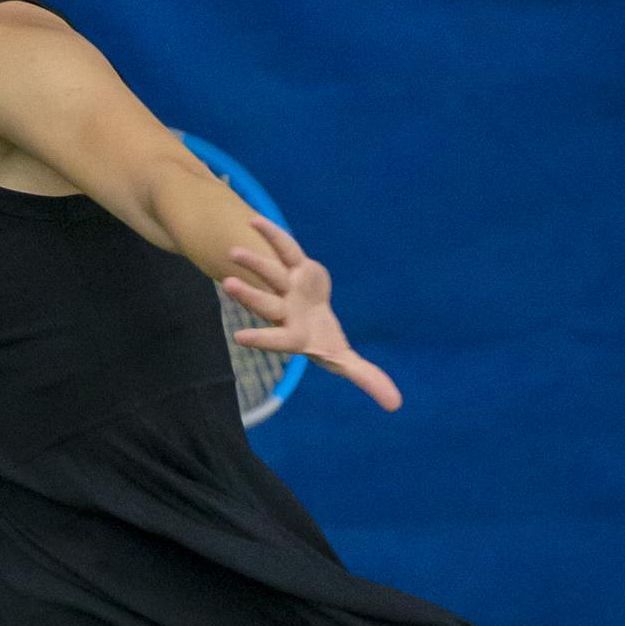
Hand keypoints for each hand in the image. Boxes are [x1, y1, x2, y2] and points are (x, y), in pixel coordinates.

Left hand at [219, 216, 402, 411]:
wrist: (310, 312)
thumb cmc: (322, 339)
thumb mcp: (344, 359)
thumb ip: (366, 378)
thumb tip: (396, 406)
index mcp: (296, 336)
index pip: (277, 340)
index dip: (262, 338)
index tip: (239, 338)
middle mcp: (285, 311)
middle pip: (266, 304)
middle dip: (249, 296)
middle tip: (228, 284)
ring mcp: (286, 287)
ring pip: (269, 273)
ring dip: (254, 263)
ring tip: (232, 252)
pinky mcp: (295, 266)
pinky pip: (284, 249)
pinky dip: (272, 234)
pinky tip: (254, 219)